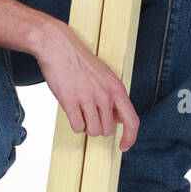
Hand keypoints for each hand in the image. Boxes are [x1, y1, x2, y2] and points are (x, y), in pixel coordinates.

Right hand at [35, 20, 138, 151]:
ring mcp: (88, 98)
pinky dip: (74, 123)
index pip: (132, 120)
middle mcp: (105, 94)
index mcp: (117, 88)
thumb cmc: (80, 60)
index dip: (130, 137)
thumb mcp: (105, 75)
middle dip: (97, 126)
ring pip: (92, 131)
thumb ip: (114, 96)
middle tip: (89, 113)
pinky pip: (77, 127)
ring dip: (85, 125)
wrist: (58, 46)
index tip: (124, 145)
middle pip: (107, 130)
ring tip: (80, 109)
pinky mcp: (71, 101)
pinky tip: (71, 109)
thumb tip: (119, 119)